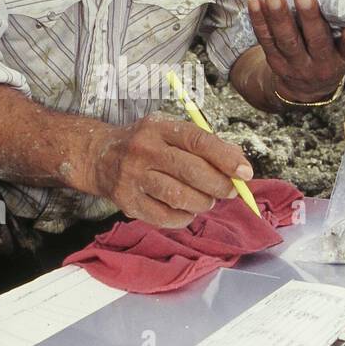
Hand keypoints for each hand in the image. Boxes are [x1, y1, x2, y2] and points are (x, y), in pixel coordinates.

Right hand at [86, 115, 254, 227]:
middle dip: (219, 185)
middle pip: (191, 171)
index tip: (244, 172)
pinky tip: (186, 211)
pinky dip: (183, 218)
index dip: (226, 158)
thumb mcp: (169, 132)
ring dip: (203, 203)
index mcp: (159, 128)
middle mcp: (144, 150)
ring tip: (206, 200)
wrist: (99, 156)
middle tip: (230, 191)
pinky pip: (164, 217)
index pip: (198, 141)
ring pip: (179, 196)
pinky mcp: (127, 202)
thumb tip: (238, 164)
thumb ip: (204, 144)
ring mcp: (133, 177)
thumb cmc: (146, 144)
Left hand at [247, 0, 344, 102]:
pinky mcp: (276, 62)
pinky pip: (265, 41)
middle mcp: (322, 65)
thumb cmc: (340, 55)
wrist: (307, 88)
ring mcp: (296, 66)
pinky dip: (259, 21)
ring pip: (286, 41)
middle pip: (315, 41)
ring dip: (278, 17)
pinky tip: (255, 1)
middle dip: (309, 18)